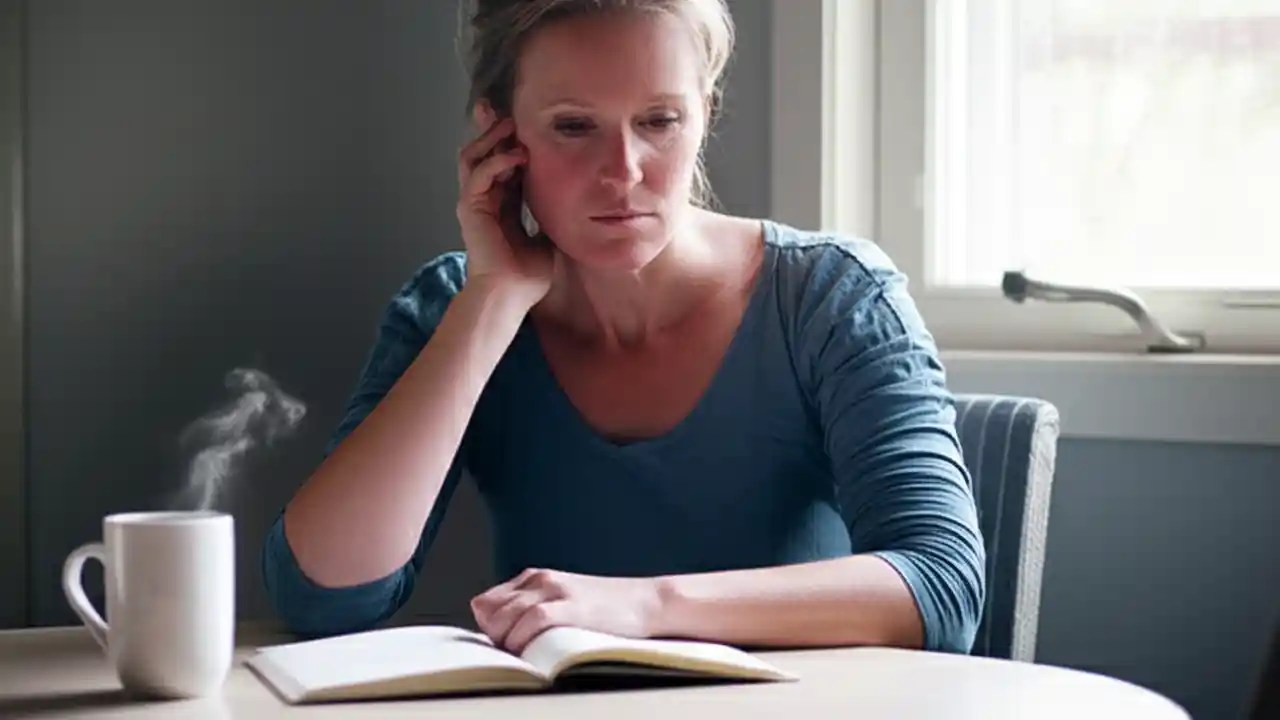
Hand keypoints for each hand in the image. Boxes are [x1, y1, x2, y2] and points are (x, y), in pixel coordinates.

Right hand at [456, 102, 553, 306]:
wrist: (512, 293)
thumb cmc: (529, 272)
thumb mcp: (548, 231)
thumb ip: (553, 210)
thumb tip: (579, 195)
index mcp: (501, 201)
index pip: (501, 160)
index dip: (508, 139)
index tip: (523, 120)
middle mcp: (485, 197)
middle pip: (481, 151)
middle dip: (490, 127)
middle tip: (501, 107)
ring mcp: (475, 202)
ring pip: (473, 156)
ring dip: (491, 138)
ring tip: (510, 125)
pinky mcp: (470, 208)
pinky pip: (479, 175)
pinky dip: (496, 161)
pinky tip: (516, 156)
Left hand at [470, 568, 664, 653]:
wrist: (648, 602)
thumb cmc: (607, 609)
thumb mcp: (562, 602)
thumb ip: (529, 609)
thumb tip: (490, 624)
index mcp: (536, 578)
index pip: (487, 602)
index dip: (488, 627)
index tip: (503, 645)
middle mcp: (541, 580)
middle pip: (491, 610)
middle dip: (494, 637)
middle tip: (513, 653)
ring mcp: (556, 591)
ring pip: (507, 616)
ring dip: (506, 641)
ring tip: (522, 654)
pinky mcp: (571, 606)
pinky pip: (533, 620)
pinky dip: (523, 637)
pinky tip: (530, 650)